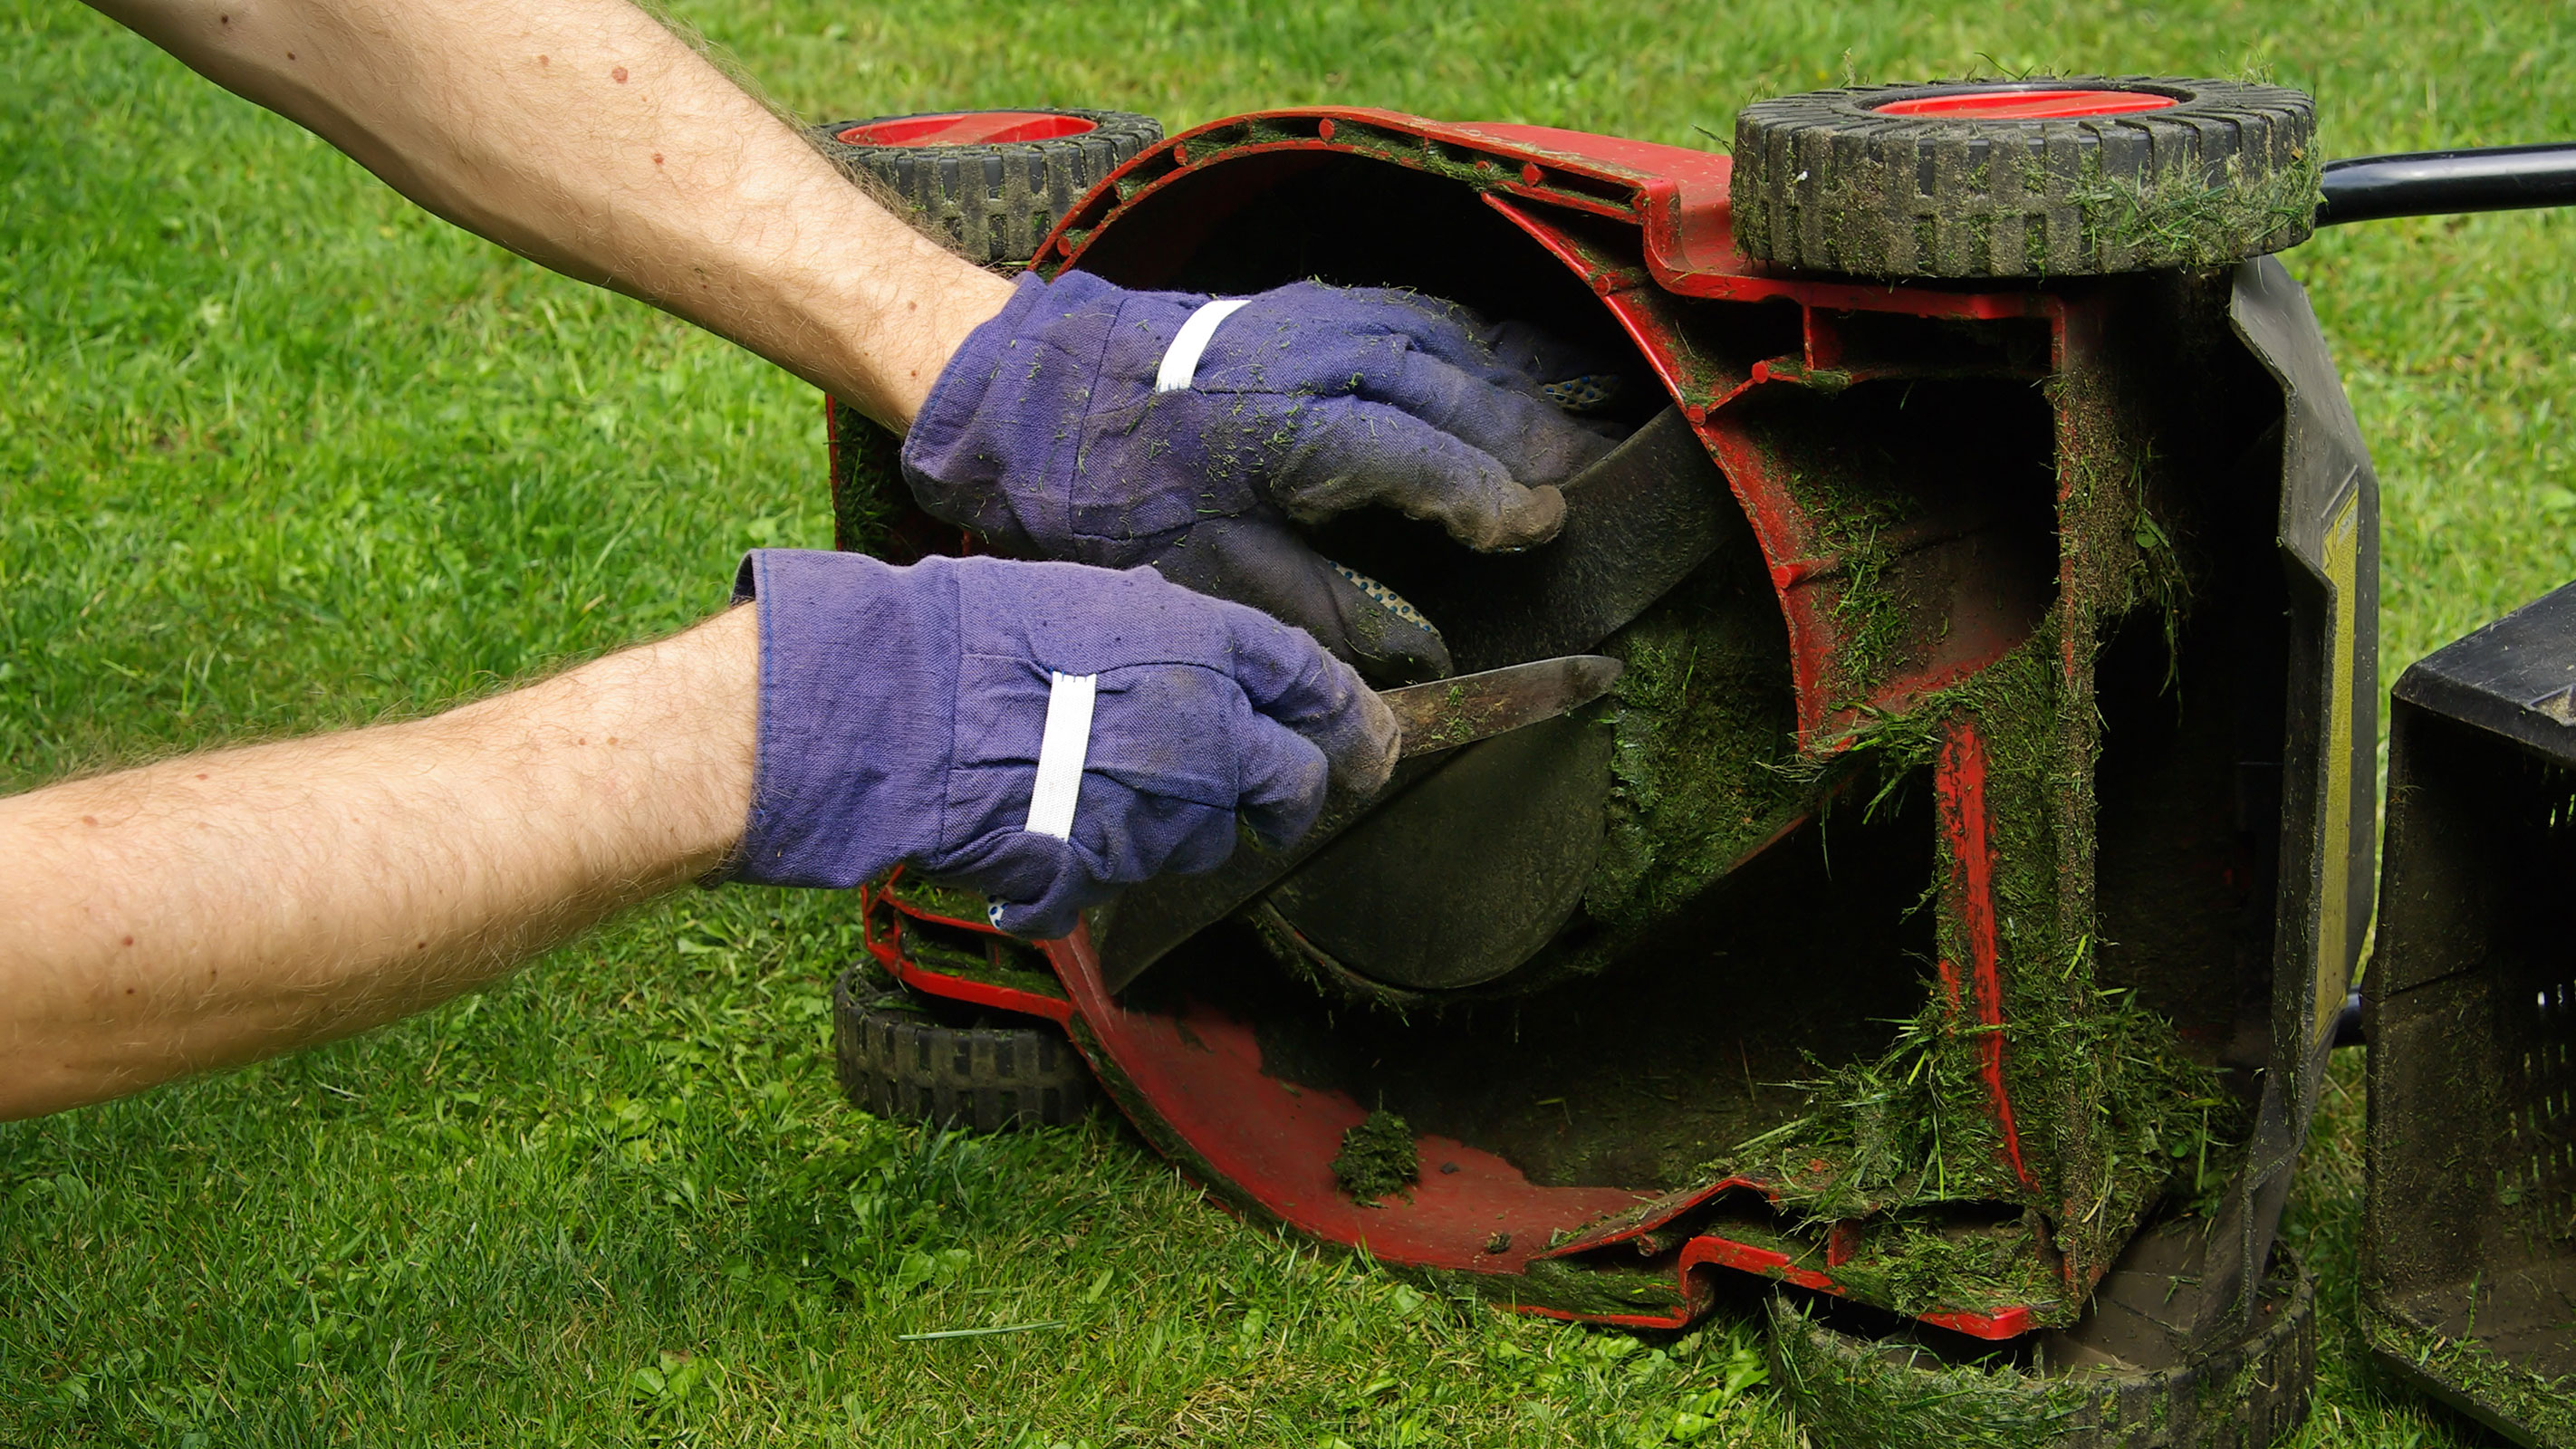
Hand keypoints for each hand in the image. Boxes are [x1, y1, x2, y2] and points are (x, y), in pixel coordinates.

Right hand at [725, 549, 1397, 937]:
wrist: (907, 707)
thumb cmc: (982, 633)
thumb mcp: (1093, 598)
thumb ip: (1165, 635)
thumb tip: (1192, 653)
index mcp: (1212, 647)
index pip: (1318, 684)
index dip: (1347, 715)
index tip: (1361, 735)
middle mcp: (1212, 732)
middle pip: (1297, 782)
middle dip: (1293, 793)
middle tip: (1270, 797)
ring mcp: (1168, 811)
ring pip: (1213, 838)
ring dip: (1182, 825)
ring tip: (1108, 790)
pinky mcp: (1115, 871)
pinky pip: (1130, 874)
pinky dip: (1105, 861)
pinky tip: (1058, 830)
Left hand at [899, 271, 1620, 683]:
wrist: (1014, 387)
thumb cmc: (1097, 492)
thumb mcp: (1198, 573)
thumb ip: (1318, 608)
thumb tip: (1414, 656)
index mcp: (1286, 430)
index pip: (1420, 457)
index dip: (1488, 495)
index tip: (1539, 527)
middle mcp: (1309, 360)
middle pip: (1450, 385)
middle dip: (1528, 431)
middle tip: (1588, 476)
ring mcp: (1305, 320)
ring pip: (1439, 337)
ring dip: (1510, 376)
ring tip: (1575, 413)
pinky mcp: (1295, 305)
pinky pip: (1405, 309)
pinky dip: (1466, 335)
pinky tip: (1497, 358)